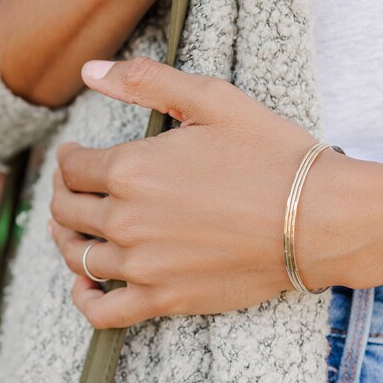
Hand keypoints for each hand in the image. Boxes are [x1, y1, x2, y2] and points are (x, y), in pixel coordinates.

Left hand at [48, 57, 354, 328]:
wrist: (319, 218)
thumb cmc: (271, 153)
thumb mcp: (212, 99)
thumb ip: (146, 81)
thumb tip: (89, 70)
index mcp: (131, 168)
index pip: (73, 168)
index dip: (68, 159)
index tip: (74, 157)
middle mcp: (127, 219)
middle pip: (68, 211)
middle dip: (63, 195)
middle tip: (72, 188)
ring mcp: (143, 265)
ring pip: (78, 256)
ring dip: (67, 239)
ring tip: (73, 229)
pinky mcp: (166, 300)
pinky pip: (103, 312)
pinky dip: (85, 299)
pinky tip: (86, 285)